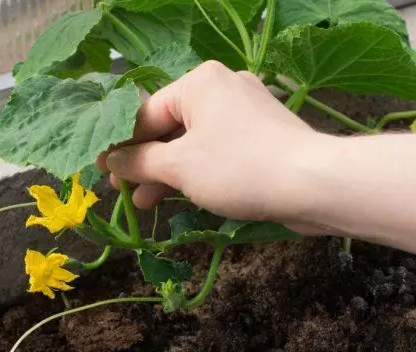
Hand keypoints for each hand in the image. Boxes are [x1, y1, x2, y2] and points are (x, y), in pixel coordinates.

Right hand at [96, 61, 330, 232]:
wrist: (312, 184)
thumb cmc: (238, 168)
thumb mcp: (179, 166)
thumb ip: (140, 162)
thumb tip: (111, 162)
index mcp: (199, 83)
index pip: (146, 114)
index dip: (122, 146)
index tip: (103, 173)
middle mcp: (222, 88)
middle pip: (170, 128)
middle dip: (146, 164)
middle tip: (125, 192)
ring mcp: (244, 111)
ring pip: (194, 142)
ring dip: (169, 173)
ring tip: (148, 204)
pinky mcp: (260, 134)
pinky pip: (218, 150)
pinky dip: (198, 170)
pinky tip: (183, 195)